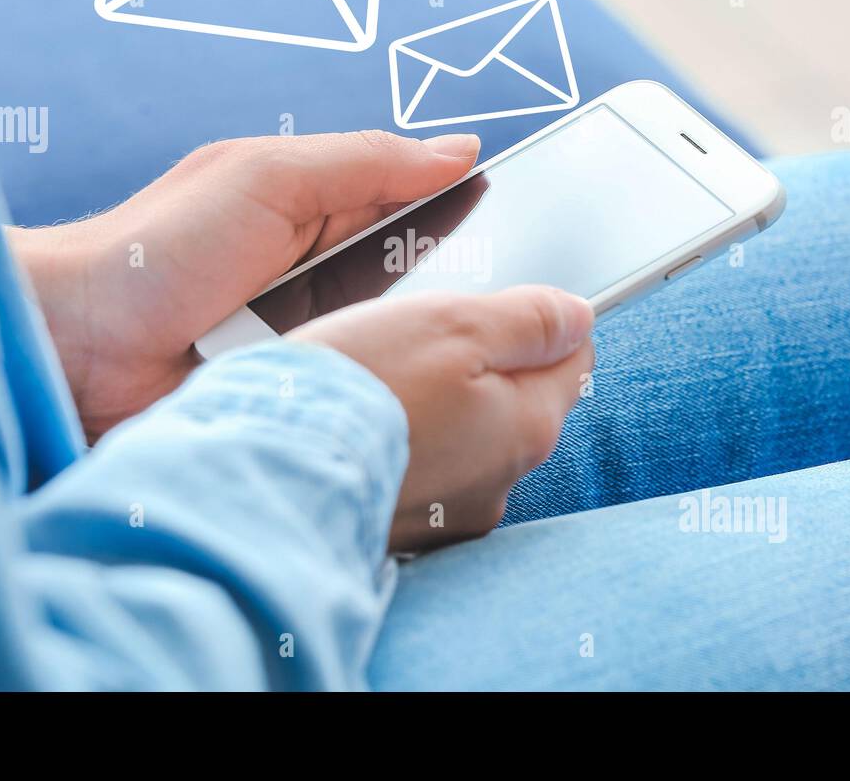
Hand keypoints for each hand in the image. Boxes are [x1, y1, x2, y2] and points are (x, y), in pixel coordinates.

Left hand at [9, 130, 478, 438]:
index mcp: (314, 206)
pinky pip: (359, 386)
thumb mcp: (268, 179)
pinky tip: (417, 390)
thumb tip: (462, 149)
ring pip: (395, 339)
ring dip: (417, 343)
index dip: (468, 209)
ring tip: (473, 349)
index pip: (415, 202)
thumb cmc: (155, 250)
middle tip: (514, 293)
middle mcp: (319, 272)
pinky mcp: (298, 392)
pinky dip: (378, 385)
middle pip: (416, 277)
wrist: (74, 350)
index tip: (531, 221)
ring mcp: (310, 337)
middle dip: (455, 286)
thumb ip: (366, 163)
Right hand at [292, 286, 594, 550]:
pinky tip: (361, 436)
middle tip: (412, 349)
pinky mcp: (405, 533)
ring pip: (463, 439)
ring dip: (434, 412)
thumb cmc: (358, 391)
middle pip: (516, 402)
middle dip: (477, 368)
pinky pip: (419, 475)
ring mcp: (453, 516)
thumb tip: (577, 315)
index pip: (575, 360)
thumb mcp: (452, 324)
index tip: (487, 316)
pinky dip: (400, 451)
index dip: (534, 325)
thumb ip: (528, 319)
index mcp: (527, 427)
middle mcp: (502, 482)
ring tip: (375, 393)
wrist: (272, 471)